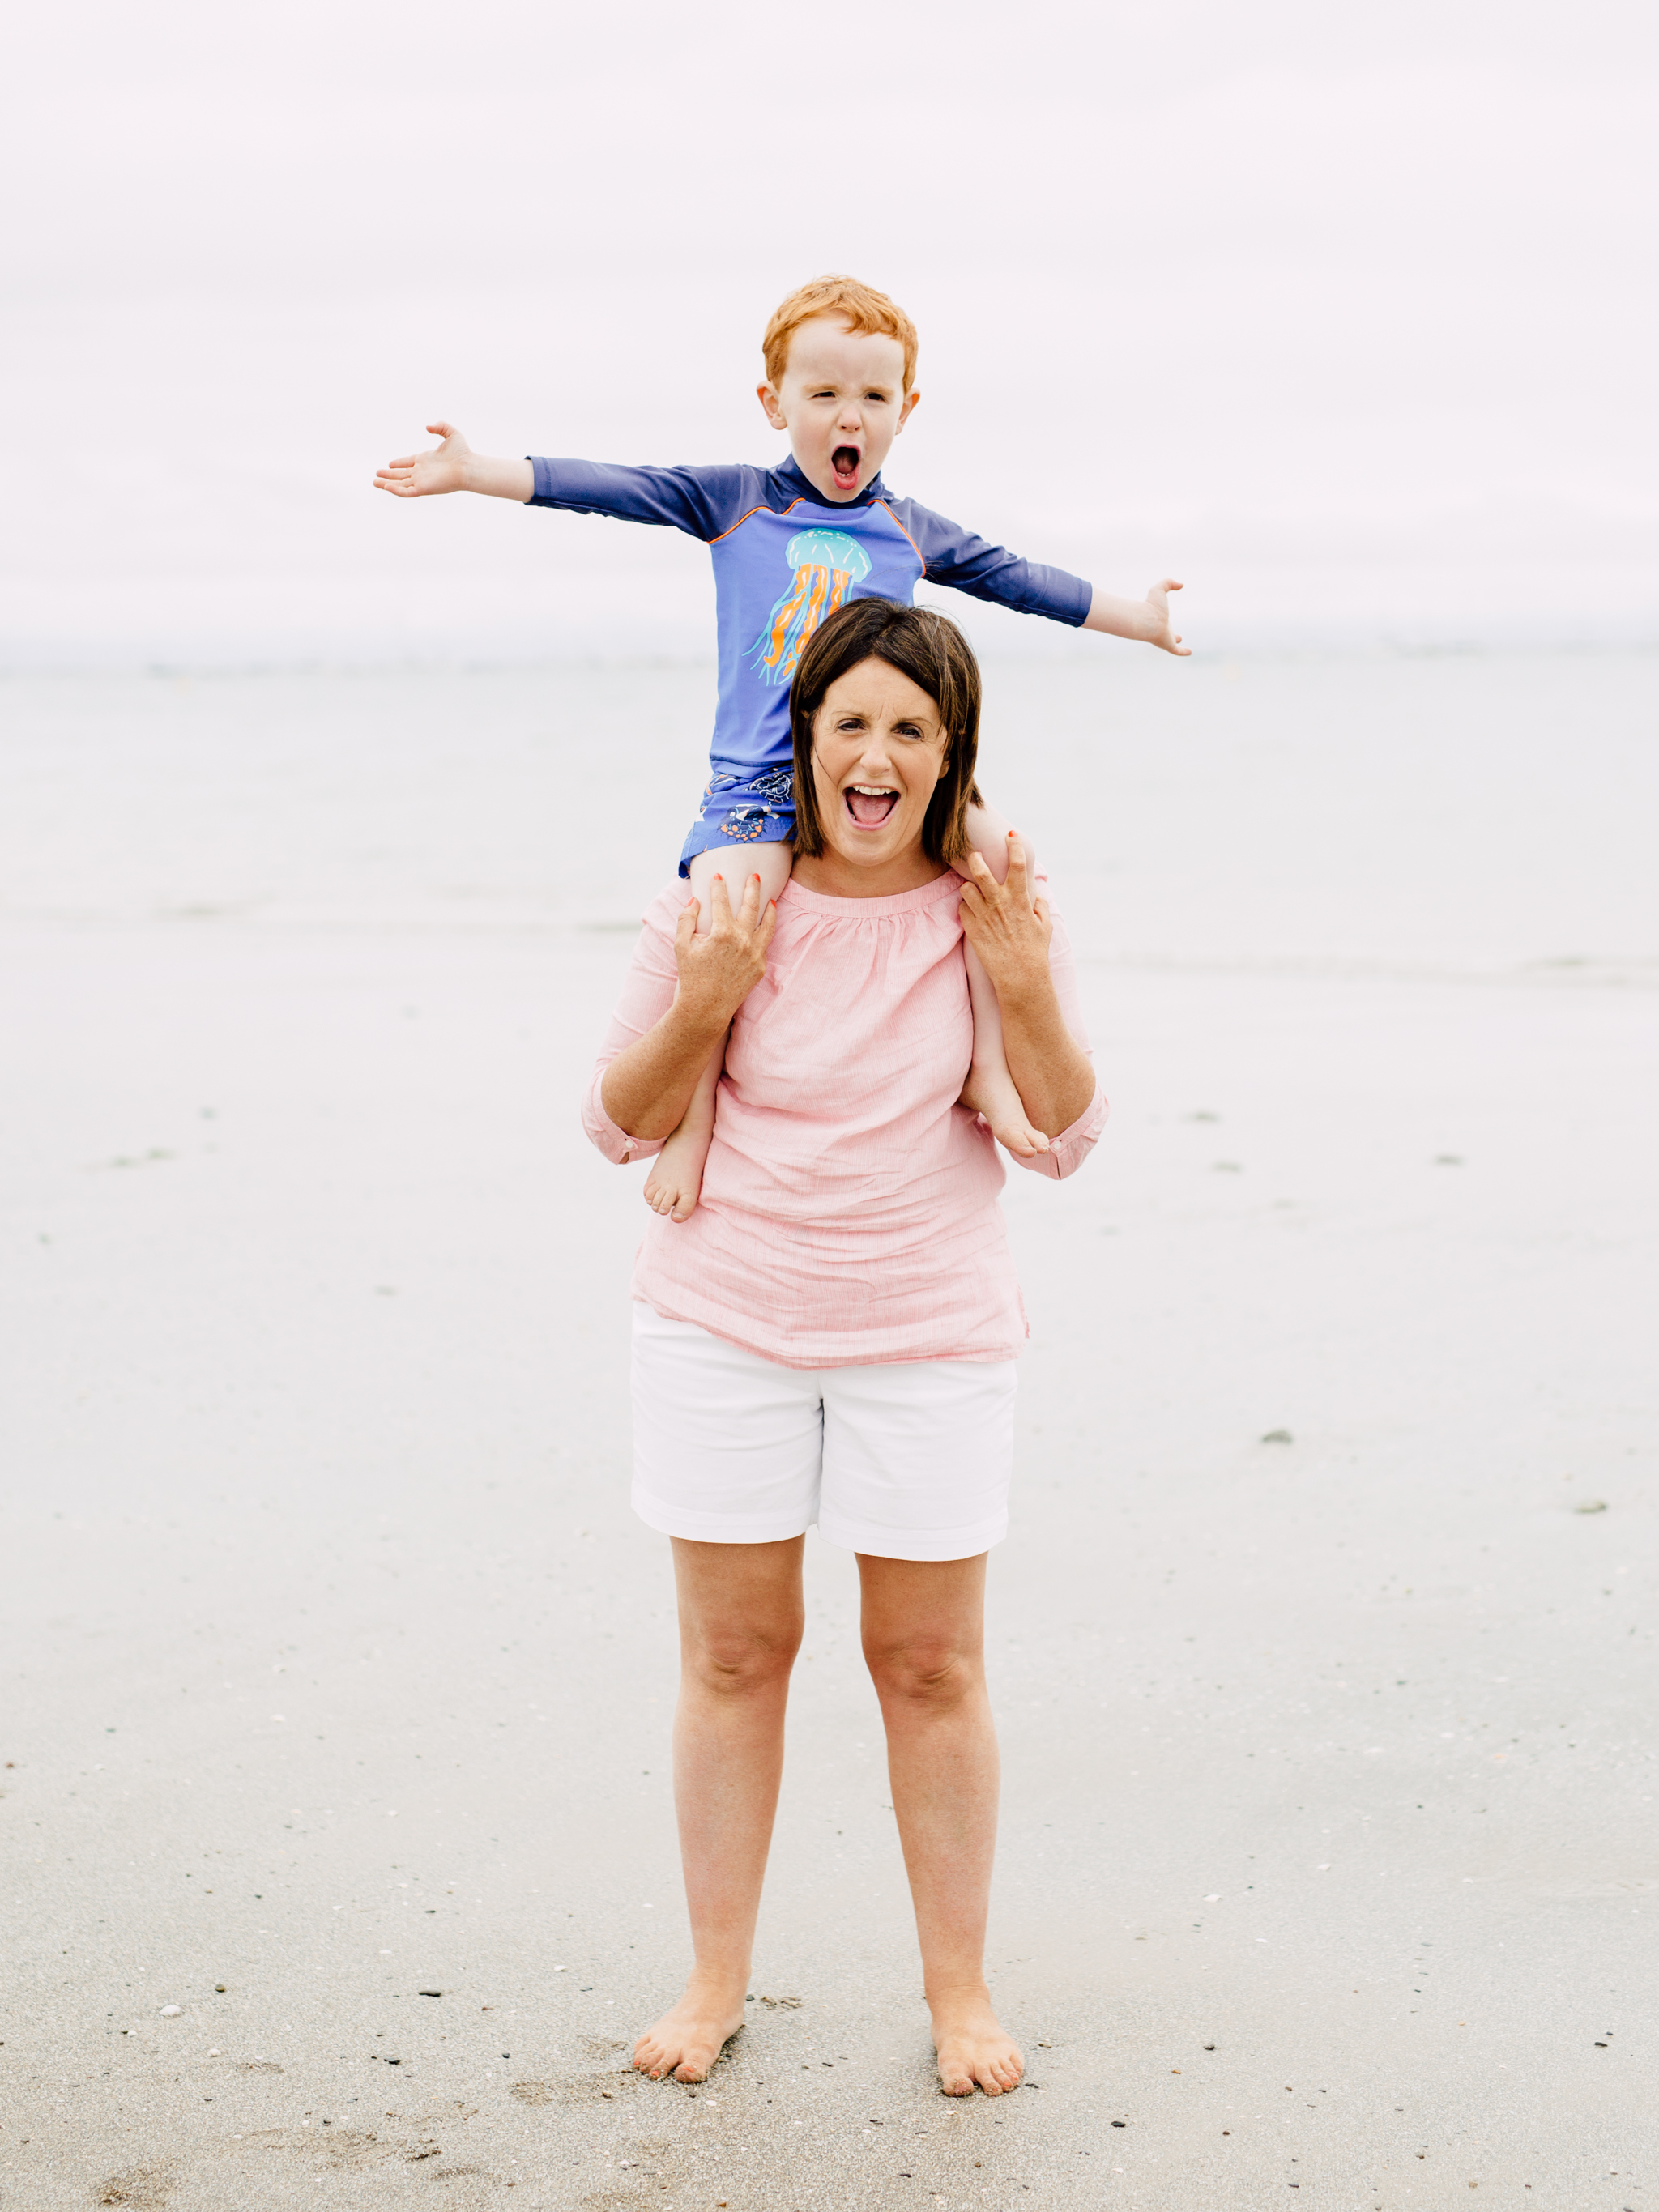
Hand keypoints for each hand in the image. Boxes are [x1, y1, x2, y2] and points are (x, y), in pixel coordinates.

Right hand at [374, 421, 473, 496]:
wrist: (468, 466)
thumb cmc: (463, 452)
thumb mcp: (451, 433)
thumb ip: (440, 426)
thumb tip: (428, 427)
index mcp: (426, 460)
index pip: (408, 463)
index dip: (399, 463)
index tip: (390, 464)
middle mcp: (422, 472)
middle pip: (401, 475)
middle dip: (388, 475)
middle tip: (376, 475)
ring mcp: (422, 481)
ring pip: (400, 484)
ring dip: (387, 483)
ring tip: (375, 482)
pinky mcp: (423, 489)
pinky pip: (406, 491)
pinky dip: (395, 490)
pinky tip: (386, 486)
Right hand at [673, 871, 778, 1034]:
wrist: (705, 1009)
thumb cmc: (690, 977)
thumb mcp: (681, 946)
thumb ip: (686, 919)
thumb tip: (694, 900)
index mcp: (723, 933)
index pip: (722, 901)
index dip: (718, 887)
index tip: (717, 876)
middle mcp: (743, 941)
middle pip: (751, 906)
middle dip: (752, 888)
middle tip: (754, 876)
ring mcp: (755, 954)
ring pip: (768, 924)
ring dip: (769, 908)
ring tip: (770, 898)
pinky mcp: (760, 966)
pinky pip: (766, 943)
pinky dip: (767, 930)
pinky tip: (766, 924)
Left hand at [957, 836, 1052, 1004]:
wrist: (1020, 977)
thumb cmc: (1035, 952)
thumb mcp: (1044, 926)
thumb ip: (1039, 907)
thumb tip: (1035, 897)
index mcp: (1020, 899)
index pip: (1017, 864)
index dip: (1014, 845)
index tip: (1010, 836)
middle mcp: (999, 903)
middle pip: (979, 870)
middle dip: (975, 858)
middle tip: (975, 857)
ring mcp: (983, 915)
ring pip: (965, 888)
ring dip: (968, 887)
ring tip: (973, 891)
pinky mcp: (972, 929)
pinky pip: (962, 909)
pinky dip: (965, 908)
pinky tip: (972, 913)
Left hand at [1144, 578, 1188, 655]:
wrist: (1146, 619)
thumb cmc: (1150, 605)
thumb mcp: (1160, 589)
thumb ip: (1169, 582)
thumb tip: (1181, 584)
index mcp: (1159, 619)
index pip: (1163, 621)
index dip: (1166, 622)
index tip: (1168, 621)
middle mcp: (1161, 630)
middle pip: (1168, 634)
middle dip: (1173, 637)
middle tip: (1178, 638)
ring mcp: (1164, 639)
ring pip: (1172, 644)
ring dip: (1177, 645)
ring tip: (1187, 651)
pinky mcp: (1168, 645)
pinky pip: (1177, 651)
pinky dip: (1183, 652)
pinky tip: (1190, 652)